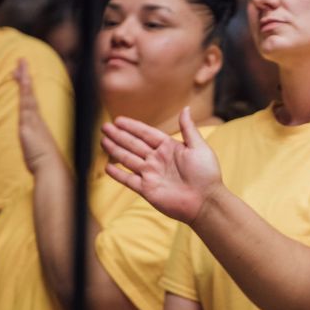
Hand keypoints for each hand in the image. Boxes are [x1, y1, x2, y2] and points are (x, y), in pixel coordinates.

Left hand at [13, 60, 63, 174]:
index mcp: (37, 127)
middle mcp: (37, 120)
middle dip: (25, 79)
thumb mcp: (38, 155)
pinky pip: (26, 98)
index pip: (30, 104)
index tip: (23, 77)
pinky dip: (24, 86)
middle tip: (20, 63)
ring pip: (28, 93)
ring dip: (24, 77)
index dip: (27, 91)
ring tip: (20, 63)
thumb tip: (38, 150)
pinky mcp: (30, 121)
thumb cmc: (47, 166)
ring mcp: (34, 119)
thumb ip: (36, 149)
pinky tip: (21, 76)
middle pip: (30, 95)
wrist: (52, 170)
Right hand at [100, 107, 222, 222]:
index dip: (132, 127)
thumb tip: (186, 108)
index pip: (146, 134)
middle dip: (119, 136)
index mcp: (169, 148)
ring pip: (128, 159)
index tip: (119, 120)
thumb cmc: (206, 174)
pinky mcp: (147, 189)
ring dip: (115, 150)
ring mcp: (151, 174)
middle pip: (134, 144)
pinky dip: (118, 174)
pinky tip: (107, 167)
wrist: (205, 201)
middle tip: (104, 127)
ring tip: (103, 141)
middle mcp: (158, 160)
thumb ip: (188, 129)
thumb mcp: (199, 147)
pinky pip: (128, 180)